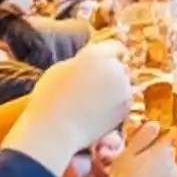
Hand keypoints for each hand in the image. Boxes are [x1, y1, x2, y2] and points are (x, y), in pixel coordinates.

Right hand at [4, 40, 131, 172]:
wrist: (56, 129)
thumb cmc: (50, 99)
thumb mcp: (61, 68)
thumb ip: (83, 61)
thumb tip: (94, 62)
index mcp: (96, 55)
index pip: (116, 47)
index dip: (113, 53)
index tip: (111, 58)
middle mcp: (114, 68)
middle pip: (120, 66)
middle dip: (112, 72)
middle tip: (95, 84)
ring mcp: (123, 88)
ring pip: (124, 84)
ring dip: (114, 88)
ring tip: (93, 101)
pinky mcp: (126, 107)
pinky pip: (124, 100)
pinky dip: (116, 104)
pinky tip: (97, 112)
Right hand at [94, 121, 176, 176]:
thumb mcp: (128, 153)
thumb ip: (144, 136)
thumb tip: (155, 124)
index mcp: (163, 152)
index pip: (168, 135)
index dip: (156, 135)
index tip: (144, 139)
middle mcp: (173, 165)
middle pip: (167, 151)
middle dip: (155, 152)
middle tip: (135, 159)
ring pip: (167, 166)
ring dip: (157, 166)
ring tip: (137, 174)